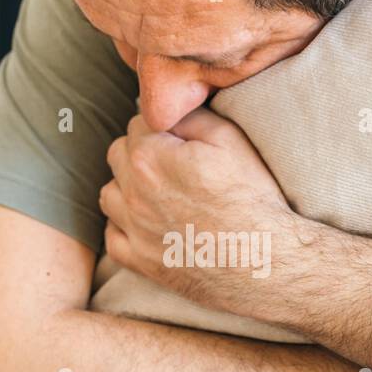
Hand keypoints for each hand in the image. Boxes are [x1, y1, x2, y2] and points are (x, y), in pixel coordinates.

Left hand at [99, 107, 293, 312]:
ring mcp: (133, 229)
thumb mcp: (230, 139)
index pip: (138, 123)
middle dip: (140, 152)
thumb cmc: (251, 197)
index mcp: (149, 157)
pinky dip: (123, 228)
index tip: (181, 139)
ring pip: (109, 195)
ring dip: (127, 188)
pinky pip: (112, 238)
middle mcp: (132, 192)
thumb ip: (191, 116)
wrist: (262, 258)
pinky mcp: (140, 261)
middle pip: (118, 155)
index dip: (162, 128)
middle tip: (173, 162)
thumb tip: (169, 109)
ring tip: (158, 191)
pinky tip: (147, 223)